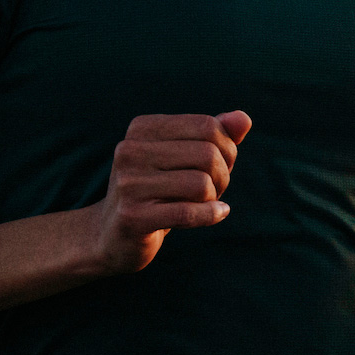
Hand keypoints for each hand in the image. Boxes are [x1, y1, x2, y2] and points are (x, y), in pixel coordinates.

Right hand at [89, 111, 252, 273]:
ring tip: (206, 203)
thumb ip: (214, 136)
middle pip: (208, 154)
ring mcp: (128, 184)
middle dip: (223, 175)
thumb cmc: (156, 193)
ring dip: (214, 197)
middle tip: (214, 190)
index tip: (219, 167)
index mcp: (141, 128)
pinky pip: (188, 212)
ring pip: (201, 184)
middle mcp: (130, 151)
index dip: (227, 148)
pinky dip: (211, 214)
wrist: (110, 236)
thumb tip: (243, 119)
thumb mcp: (183, 159)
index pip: (207, 126)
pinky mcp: (133, 216)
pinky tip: (218, 214)